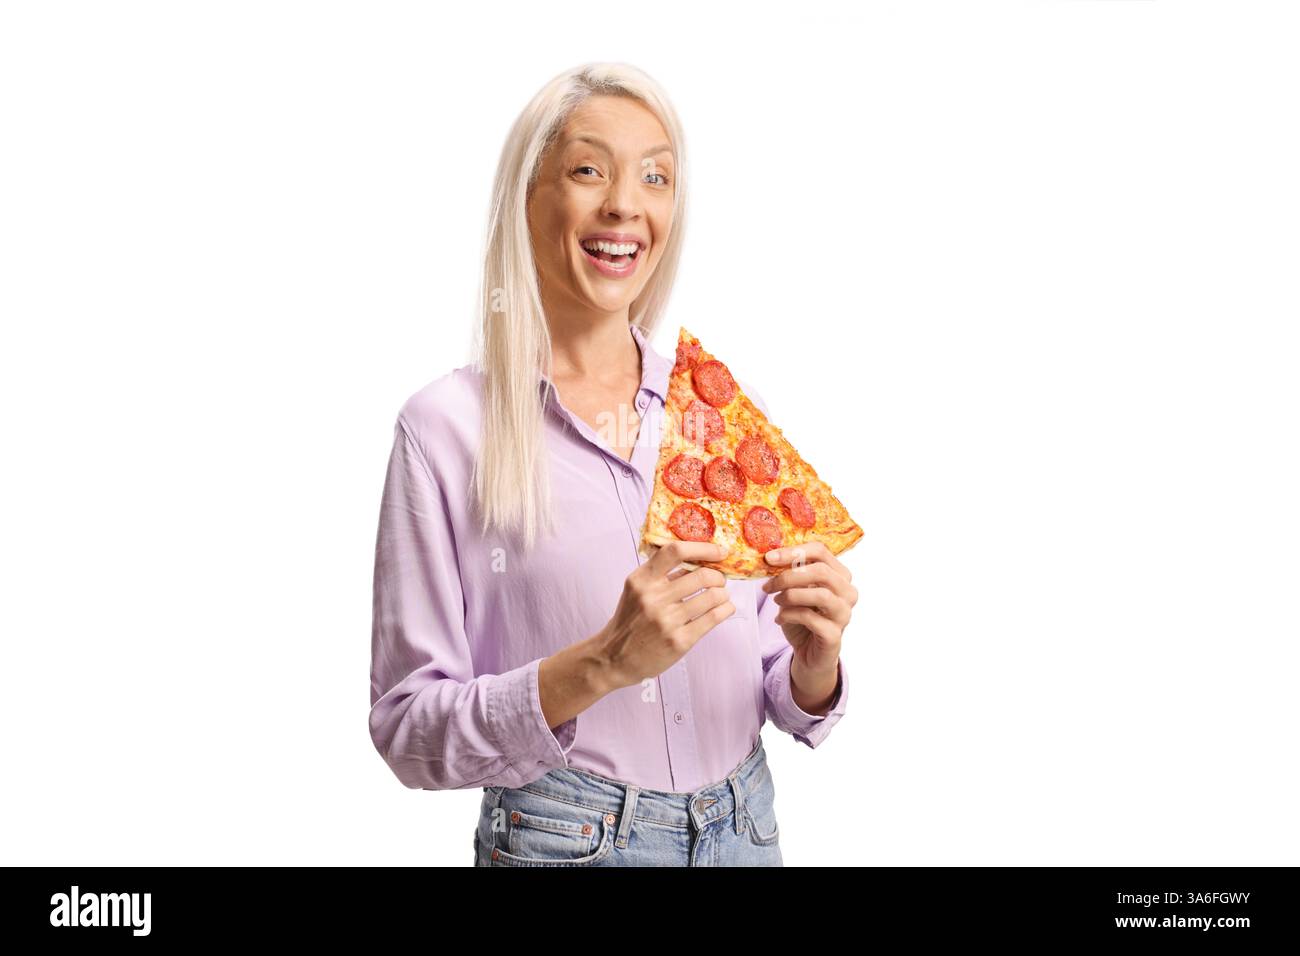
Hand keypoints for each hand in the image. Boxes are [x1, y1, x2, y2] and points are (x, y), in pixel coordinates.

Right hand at [595, 541, 734, 690]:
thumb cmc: (631, 621)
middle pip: (701, 575)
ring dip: (723, 594)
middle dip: (718, 576)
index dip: (703, 548)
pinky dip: (725, 609)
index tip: (719, 551)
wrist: (615, 658)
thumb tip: (699, 560)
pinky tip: (725, 608)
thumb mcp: (636, 591)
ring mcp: (667, 621)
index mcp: (642, 580)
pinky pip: (713, 618)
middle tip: (720, 581)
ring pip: (712, 596)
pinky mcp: (679, 641)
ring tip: (722, 596)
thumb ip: (662, 575)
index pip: (675, 552)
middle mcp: (653, 598)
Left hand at [762, 541, 857, 700]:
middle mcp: (848, 592)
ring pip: (820, 594)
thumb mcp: (795, 591)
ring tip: (776, 600)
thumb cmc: (804, 617)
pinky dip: (789, 615)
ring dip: (791, 595)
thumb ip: (790, 574)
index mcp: (840, 575)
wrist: (810, 653)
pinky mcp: (835, 635)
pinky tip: (779, 619)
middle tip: (768, 584)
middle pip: (821, 571)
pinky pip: (811, 618)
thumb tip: (771, 558)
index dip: (793, 552)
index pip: (821, 552)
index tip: (769, 558)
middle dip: (788, 575)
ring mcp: (844, 614)